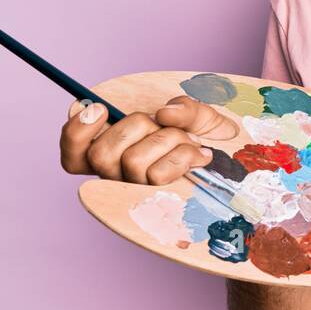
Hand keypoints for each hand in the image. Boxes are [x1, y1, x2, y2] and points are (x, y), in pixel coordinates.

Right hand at [59, 96, 238, 184]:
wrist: (237, 163)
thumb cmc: (209, 138)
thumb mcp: (198, 114)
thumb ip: (183, 108)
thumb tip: (164, 113)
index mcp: (115, 153)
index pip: (73, 154)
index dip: (75, 132)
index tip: (99, 108)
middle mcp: (119, 176)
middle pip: (101, 154)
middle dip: (136, 126)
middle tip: (163, 123)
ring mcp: (137, 191)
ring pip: (132, 161)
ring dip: (166, 140)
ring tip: (189, 140)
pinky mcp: (158, 202)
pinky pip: (156, 175)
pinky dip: (181, 157)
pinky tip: (199, 156)